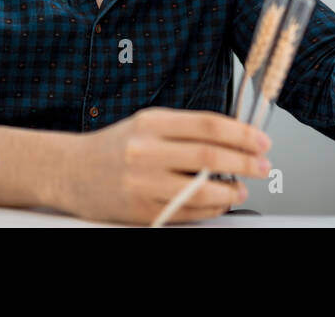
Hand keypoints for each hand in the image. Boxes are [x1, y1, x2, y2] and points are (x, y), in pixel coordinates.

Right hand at [60, 108, 269, 224]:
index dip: (241, 133)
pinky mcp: (141, 210)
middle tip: (263, 165)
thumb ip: (186, 131)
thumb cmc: (116, 146)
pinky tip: (220, 202)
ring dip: (231, 191)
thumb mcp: (147, 125)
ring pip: (201, 190)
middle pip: (209, 157)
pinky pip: (187, 213)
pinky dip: (210, 209)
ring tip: (242, 188)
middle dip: (245, 162)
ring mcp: (143, 183)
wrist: (71, 171)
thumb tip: (234, 141)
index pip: (207, 125)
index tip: (261, 141)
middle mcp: (146, 151)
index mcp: (151, 123)